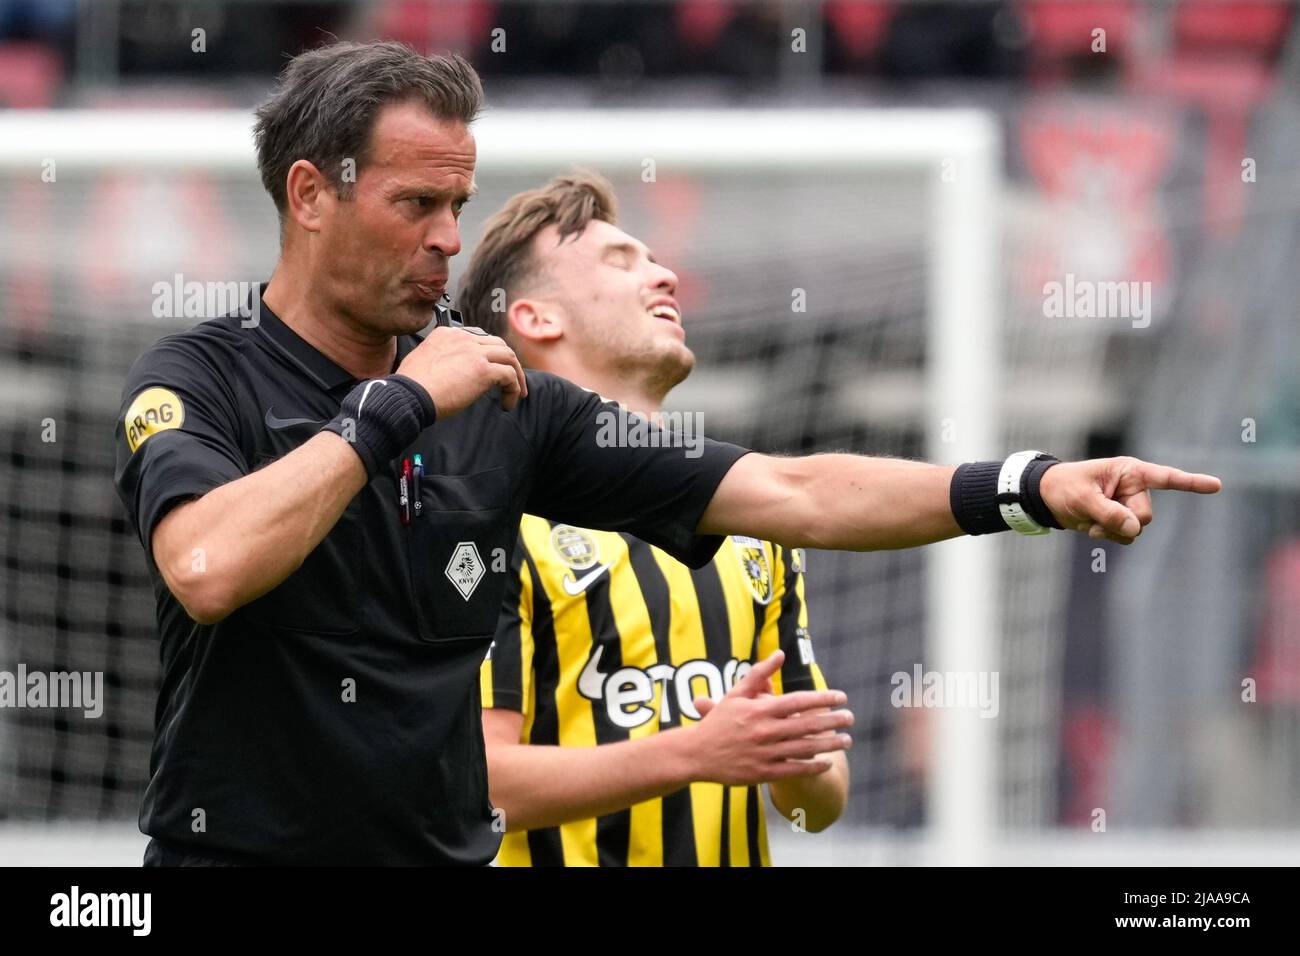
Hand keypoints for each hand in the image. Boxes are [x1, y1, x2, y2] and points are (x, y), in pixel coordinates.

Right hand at [395, 325, 526, 416]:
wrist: (408, 396)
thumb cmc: (411, 387)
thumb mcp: (423, 360)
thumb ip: (441, 359)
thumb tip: (454, 373)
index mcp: (447, 334)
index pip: (478, 338)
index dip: (490, 355)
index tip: (493, 370)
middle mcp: (462, 338)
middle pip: (497, 344)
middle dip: (508, 362)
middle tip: (511, 381)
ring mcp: (474, 352)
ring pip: (509, 357)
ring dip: (516, 376)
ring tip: (516, 394)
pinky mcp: (483, 370)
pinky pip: (509, 375)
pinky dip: (514, 389)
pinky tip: (507, 403)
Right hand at [683, 650, 852, 785]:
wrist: (696, 754)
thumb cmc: (719, 722)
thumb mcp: (736, 694)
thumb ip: (759, 674)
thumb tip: (780, 654)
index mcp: (759, 710)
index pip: (799, 701)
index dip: (823, 699)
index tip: (842, 697)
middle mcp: (764, 731)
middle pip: (807, 724)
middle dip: (833, 720)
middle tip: (851, 717)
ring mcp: (764, 753)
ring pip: (805, 748)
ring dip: (829, 744)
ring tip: (847, 740)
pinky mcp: (762, 773)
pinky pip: (794, 770)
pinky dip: (813, 766)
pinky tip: (827, 762)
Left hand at [1040, 456, 1221, 544]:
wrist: (1048, 498)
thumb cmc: (1064, 487)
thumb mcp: (1083, 498)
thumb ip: (1109, 513)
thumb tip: (1134, 529)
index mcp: (1130, 471)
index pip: (1166, 477)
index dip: (1191, 483)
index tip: (1217, 485)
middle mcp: (1134, 487)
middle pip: (1145, 516)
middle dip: (1122, 521)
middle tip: (1096, 515)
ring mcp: (1129, 504)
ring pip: (1137, 529)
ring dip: (1113, 531)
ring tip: (1091, 521)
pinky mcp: (1122, 519)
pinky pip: (1126, 537)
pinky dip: (1109, 536)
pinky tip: (1092, 528)